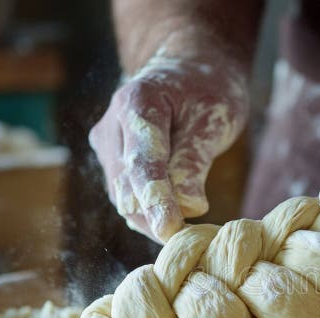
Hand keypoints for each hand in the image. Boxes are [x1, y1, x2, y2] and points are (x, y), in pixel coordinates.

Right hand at [90, 51, 247, 242]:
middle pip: (128, 186)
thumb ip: (195, 161)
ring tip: (188, 238)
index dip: (156, 199)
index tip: (170, 229)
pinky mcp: (113, 165)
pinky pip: (129, 197)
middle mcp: (112, 126)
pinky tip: (175, 225)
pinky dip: (151, 214)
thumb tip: (188, 207)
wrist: (187, 72)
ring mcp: (107, 147)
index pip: (142, 161)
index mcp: (136, 103)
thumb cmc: (206, 91)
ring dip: (154, 220)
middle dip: (157, 217)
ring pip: (125, 198)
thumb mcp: (212, 119)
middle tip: (192, 241)